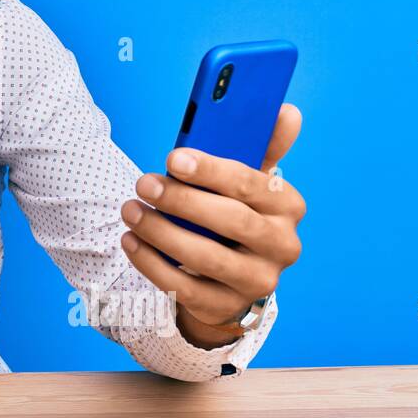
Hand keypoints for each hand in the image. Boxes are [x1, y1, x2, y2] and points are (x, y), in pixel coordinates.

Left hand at [118, 103, 305, 345]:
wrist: (231, 275)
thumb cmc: (233, 211)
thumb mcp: (246, 180)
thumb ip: (261, 144)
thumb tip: (286, 110)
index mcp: (287, 205)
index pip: (249, 184)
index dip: (209, 170)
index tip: (172, 159)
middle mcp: (282, 246)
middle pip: (230, 221)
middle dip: (180, 200)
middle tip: (142, 184)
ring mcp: (257, 281)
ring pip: (205, 256)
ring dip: (160, 231)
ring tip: (130, 211)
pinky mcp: (226, 306)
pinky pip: (184, 287)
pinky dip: (151, 263)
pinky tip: (130, 242)